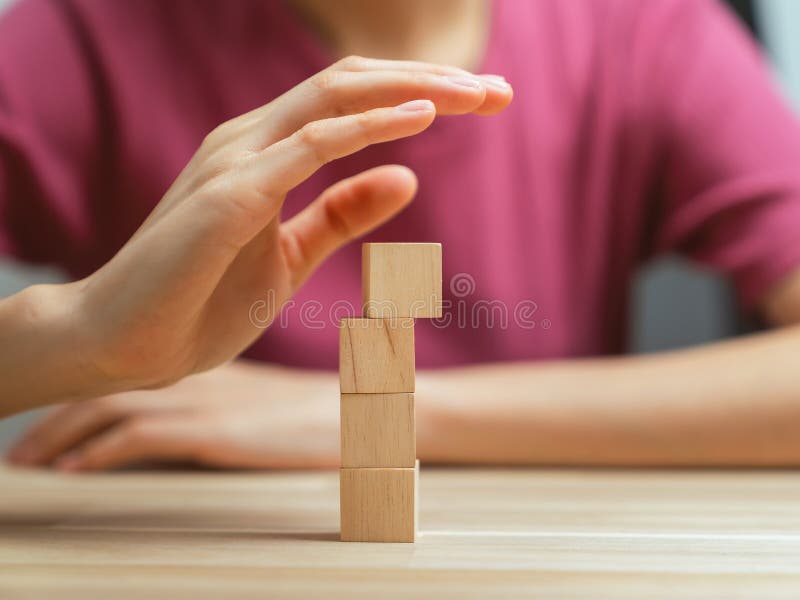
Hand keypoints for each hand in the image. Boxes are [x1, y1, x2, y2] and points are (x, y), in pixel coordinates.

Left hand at [6, 361, 341, 469]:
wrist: (367, 404)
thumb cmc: (322, 407)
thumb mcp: (263, 401)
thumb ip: (223, 406)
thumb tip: (185, 428)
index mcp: (206, 366)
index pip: (127, 369)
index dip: (80, 387)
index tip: (47, 413)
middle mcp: (197, 376)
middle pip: (106, 385)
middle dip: (53, 414)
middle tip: (17, 444)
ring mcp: (206, 402)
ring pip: (111, 409)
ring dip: (60, 436)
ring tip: (25, 461)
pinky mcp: (217, 431)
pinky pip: (141, 438)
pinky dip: (99, 454)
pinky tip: (73, 473)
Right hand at [58, 57, 511, 394]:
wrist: (123, 343)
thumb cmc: (199, 301)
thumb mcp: (293, 256)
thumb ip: (343, 215)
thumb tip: (408, 177)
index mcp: (268, 152)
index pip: (354, 101)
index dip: (422, 93)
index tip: (485, 103)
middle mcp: (252, 140)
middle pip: (353, 83)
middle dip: (433, 80)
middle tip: (500, 92)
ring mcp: (237, 161)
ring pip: (336, 97)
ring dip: (415, 89)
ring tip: (478, 94)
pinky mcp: (228, 196)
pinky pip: (309, 145)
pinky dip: (368, 126)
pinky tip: (422, 118)